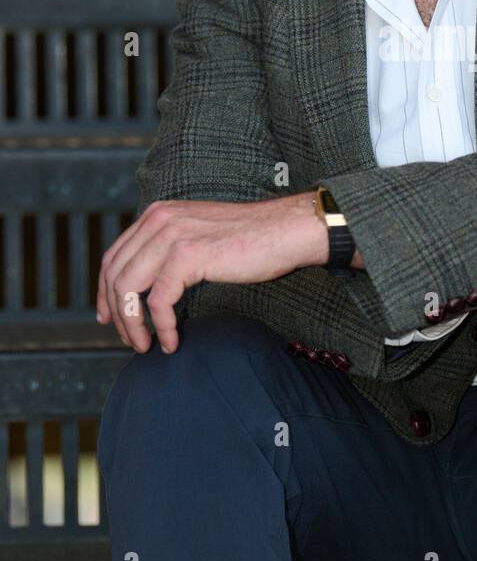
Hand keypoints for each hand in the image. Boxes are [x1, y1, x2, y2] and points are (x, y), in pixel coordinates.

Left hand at [95, 195, 325, 353]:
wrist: (287, 230)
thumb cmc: (253, 239)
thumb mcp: (201, 235)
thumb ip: (172, 249)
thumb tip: (150, 284)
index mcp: (159, 213)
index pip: (114, 255)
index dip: (105, 291)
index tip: (111, 319)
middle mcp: (159, 219)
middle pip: (114, 273)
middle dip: (116, 313)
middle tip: (130, 340)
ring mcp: (171, 235)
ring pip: (128, 289)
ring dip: (133, 325)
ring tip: (146, 346)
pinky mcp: (187, 256)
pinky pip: (158, 302)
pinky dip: (161, 328)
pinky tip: (173, 342)